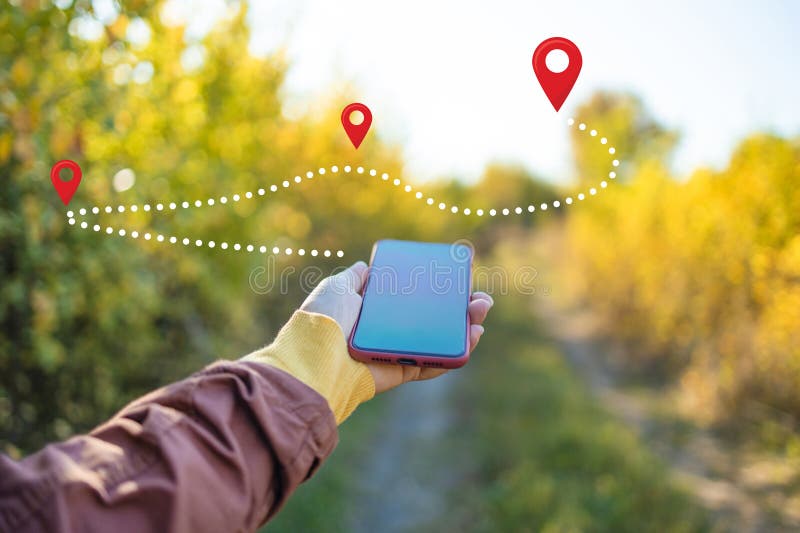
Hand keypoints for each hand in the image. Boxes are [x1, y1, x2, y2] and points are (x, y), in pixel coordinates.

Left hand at [300, 261, 492, 393]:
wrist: (315, 357)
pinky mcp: (401, 373)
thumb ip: (353, 278)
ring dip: (465, 329)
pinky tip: (472, 337)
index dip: (435, 292)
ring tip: (481, 312)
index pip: (411, 300)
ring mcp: (395, 353)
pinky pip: (432, 365)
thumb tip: (364, 266)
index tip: (456, 280)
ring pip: (438, 342)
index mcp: (373, 312)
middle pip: (432, 320)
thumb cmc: (323, 320)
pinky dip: (454, 355)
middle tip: (479, 298)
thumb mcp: (337, 287)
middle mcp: (387, 332)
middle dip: (459, 309)